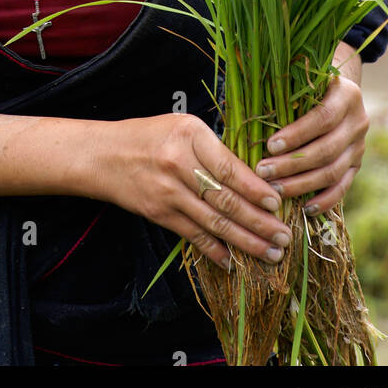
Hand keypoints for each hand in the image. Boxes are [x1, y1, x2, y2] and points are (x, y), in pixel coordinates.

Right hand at [98, 113, 293, 272]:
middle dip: (260, 222)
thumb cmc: (148, 136)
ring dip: (245, 241)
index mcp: (190, 135)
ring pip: (214, 223)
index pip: (229, 168)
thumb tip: (254, 178)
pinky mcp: (158, 213)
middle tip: (285, 237)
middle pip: (226, 200)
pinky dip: (214, 250)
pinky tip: (233, 261)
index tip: (278, 203)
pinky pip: (193, 235)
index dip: (256, 189)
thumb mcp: (182, 127)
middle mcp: (179, 163)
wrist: (102, 155)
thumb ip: (214, 149)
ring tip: (270, 252)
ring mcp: (167, 192)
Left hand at [254, 42, 368, 214]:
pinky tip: (304, 208)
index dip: (297, 133)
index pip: (323, 117)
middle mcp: (358, 120)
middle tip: (263, 172)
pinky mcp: (357, 165)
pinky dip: (325, 200)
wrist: (335, 93)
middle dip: (293, 164)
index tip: (269, 145)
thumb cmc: (303, 84)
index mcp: (346, 94)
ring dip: (302, 184)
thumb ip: (276, 76)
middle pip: (327, 149)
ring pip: (333, 171)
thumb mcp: (297, 76)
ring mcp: (360, 145)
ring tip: (274, 190)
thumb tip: (240, 65)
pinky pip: (343, 187)